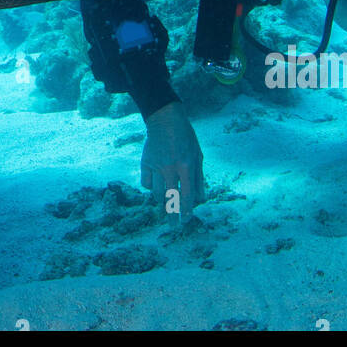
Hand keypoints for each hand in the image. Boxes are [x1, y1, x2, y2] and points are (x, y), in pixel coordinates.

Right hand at [141, 101, 204, 217]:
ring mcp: (156, 166)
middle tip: (173, 226)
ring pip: (157, 194)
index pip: (187, 195)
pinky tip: (157, 185)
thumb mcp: (198, 156)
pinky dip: (152, 187)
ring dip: (163, 202)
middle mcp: (170, 168)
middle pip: (170, 199)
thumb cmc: (186, 138)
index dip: (187, 210)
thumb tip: (201, 200)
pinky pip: (147, 183)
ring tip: (166, 205)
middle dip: (172, 215)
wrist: (165, 120)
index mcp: (186, 166)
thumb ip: (199, 179)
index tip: (186, 220)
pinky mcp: (146, 163)